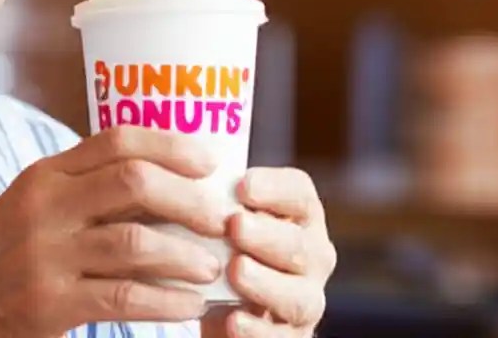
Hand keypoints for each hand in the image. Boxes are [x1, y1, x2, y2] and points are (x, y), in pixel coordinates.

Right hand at [0, 126, 231, 337]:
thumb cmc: (3, 256)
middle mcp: (44, 206)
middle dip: (190, 200)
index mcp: (45, 175)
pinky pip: (123, 297)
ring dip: (186, 256)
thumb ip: (91, 193)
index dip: (171, 145)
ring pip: (135, 243)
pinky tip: (188, 306)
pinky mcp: (47, 303)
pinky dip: (165, 302)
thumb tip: (175, 189)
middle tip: (222, 220)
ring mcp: (44, 255)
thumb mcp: (35, 208)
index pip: (116, 141)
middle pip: (134, 182)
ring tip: (211, 268)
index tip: (210, 161)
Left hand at [203, 168, 336, 337]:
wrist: (227, 310)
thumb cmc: (223, 250)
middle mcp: (313, 256)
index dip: (275, 188)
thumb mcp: (224, 222)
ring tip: (235, 270)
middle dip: (267, 235)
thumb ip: (218, 202)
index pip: (299, 193)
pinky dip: (258, 331)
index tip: (242, 185)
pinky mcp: (291, 337)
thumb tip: (184, 176)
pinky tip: (234, 320)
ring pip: (297, 295)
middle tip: (235, 225)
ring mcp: (306, 299)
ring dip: (265, 282)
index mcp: (300, 217)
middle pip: (299, 244)